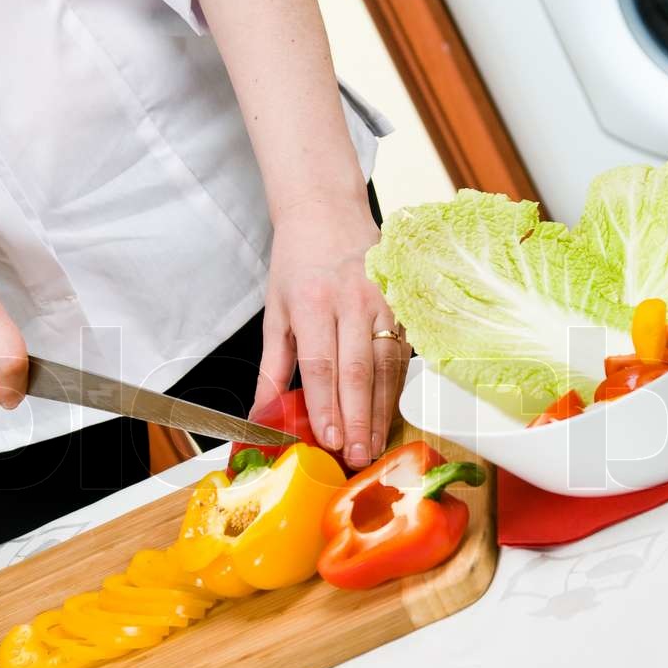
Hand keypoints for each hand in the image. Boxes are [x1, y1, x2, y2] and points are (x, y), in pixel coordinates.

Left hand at [257, 195, 408, 469]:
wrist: (328, 212)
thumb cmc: (299, 262)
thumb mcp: (276, 310)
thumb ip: (272, 366)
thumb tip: (262, 415)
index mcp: (314, 301)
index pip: (323, 363)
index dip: (327, 404)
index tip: (329, 438)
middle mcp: (352, 301)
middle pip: (359, 370)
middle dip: (358, 418)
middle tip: (357, 456)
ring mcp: (384, 301)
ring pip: (388, 366)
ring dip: (382, 410)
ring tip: (374, 445)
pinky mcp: (405, 305)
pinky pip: (403, 354)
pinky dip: (397, 389)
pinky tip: (390, 416)